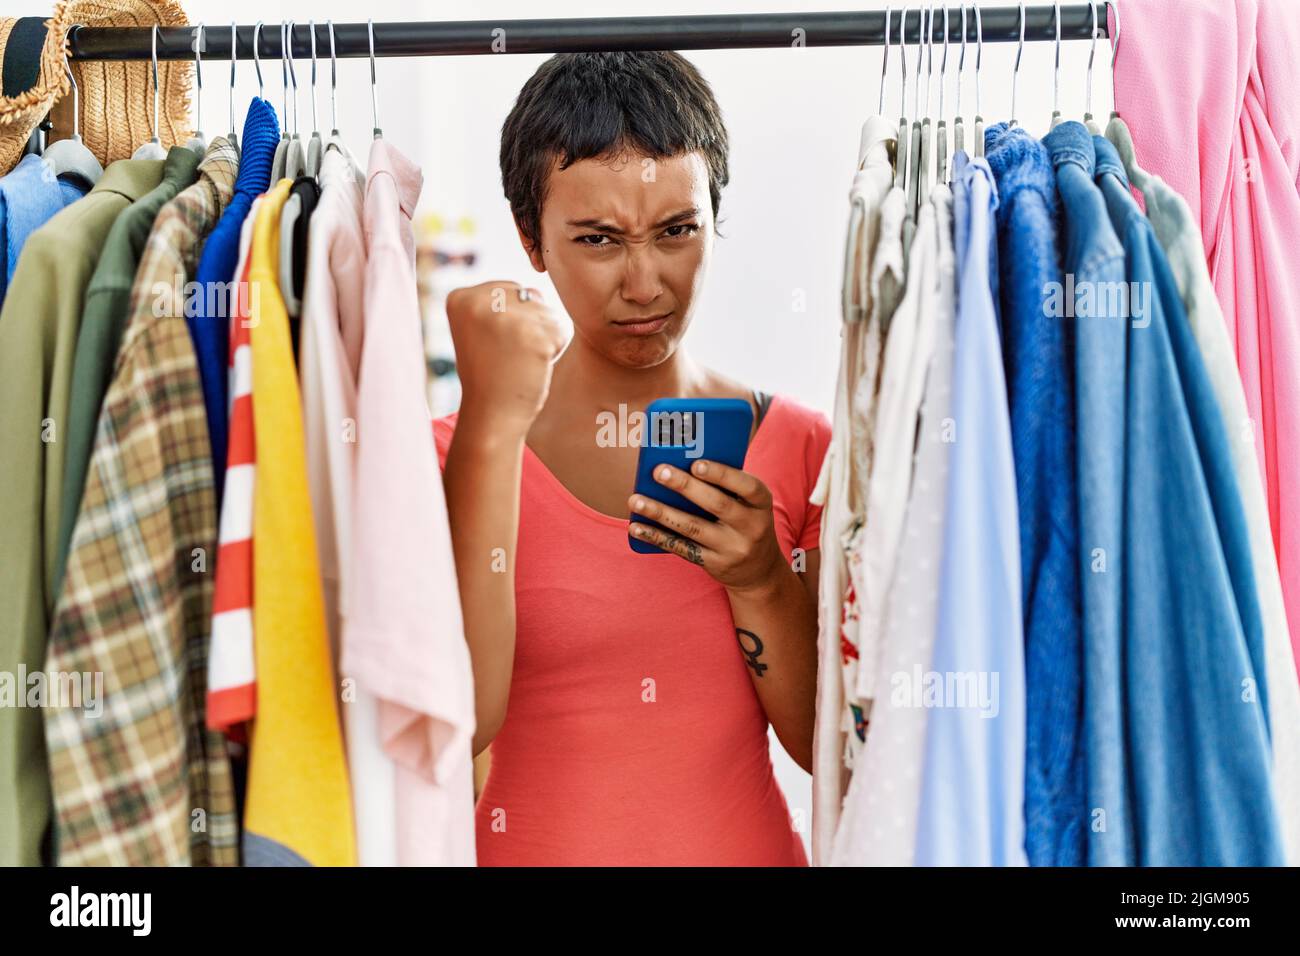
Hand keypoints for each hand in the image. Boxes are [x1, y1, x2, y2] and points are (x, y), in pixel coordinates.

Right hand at [445, 280, 568, 437]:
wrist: (491, 415)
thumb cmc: (490, 373)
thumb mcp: (479, 328)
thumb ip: (498, 301)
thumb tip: (535, 292)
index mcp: (460, 297)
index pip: (509, 290)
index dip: (510, 321)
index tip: (492, 345)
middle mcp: (479, 301)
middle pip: (530, 297)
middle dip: (528, 326)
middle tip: (507, 355)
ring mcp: (507, 317)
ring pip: (547, 312)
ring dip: (542, 338)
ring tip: (519, 361)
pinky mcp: (534, 335)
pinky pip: (560, 330)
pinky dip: (554, 350)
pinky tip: (532, 366)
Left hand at [627, 458, 785, 593]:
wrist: (759, 570)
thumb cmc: (746, 521)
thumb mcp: (749, 504)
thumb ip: (726, 486)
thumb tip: (681, 463)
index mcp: (762, 504)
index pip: (748, 487)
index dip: (722, 475)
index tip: (696, 464)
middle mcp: (751, 527)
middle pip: (717, 505)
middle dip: (685, 487)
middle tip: (659, 472)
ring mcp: (732, 548)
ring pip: (692, 528)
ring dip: (661, 512)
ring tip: (636, 499)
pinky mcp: (713, 564)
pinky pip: (681, 548)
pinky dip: (656, 536)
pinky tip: (637, 526)